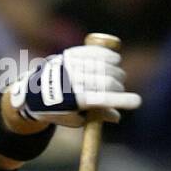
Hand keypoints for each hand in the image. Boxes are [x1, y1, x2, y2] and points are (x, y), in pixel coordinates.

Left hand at [10, 46, 141, 127]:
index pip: (103, 100)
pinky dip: (110, 57)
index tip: (138, 102)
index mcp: (72, 100)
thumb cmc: (56, 109)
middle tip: (121, 91)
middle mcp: (72, 80)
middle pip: (108, 81)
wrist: (32, 92)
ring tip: (118, 78)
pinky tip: (116, 61)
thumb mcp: (73, 119)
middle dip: (120, 87)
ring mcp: (72, 65)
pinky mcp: (71, 54)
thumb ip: (95, 116)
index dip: (123, 100)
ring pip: (105, 65)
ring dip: (117, 72)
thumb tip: (117, 117)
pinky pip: (97, 52)